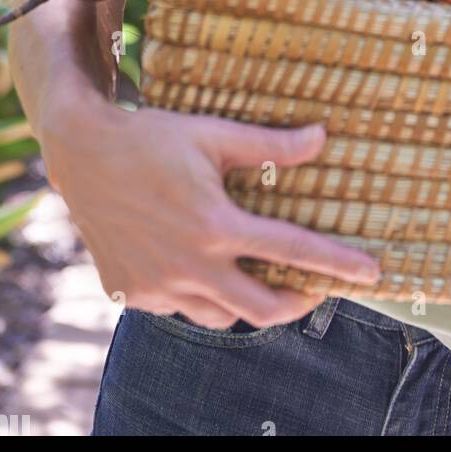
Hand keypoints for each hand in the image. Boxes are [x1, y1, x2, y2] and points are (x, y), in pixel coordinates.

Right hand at [43, 97, 381, 329]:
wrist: (79, 153)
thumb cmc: (151, 137)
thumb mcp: (214, 134)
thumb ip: (270, 145)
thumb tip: (323, 138)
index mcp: (216, 226)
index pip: (293, 251)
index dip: (337, 263)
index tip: (371, 273)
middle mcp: (190, 265)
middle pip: (263, 308)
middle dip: (298, 302)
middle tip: (314, 288)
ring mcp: (158, 286)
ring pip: (219, 317)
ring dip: (244, 302)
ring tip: (255, 276)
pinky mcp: (131, 293)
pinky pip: (178, 308)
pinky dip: (197, 296)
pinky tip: (199, 269)